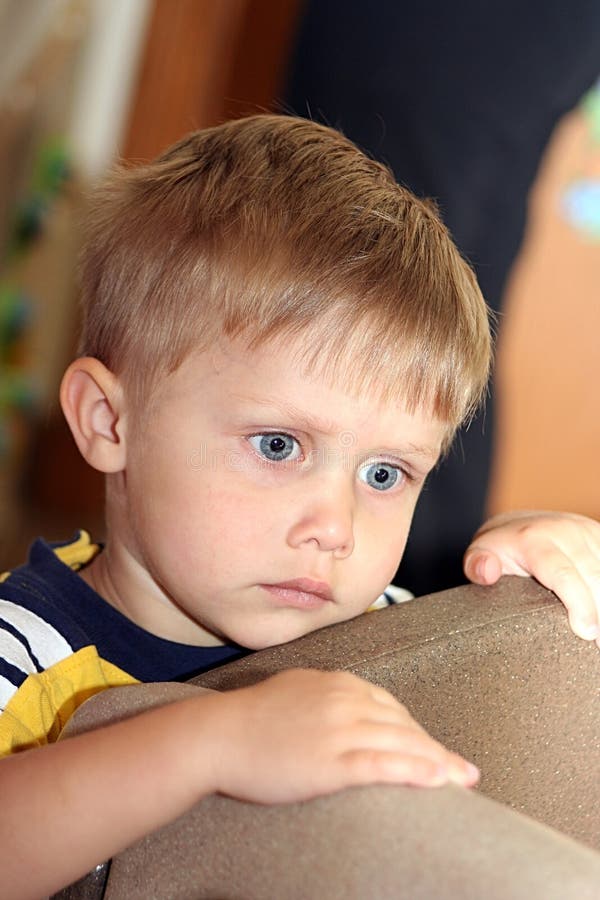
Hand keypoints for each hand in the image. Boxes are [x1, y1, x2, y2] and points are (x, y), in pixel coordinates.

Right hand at [205, 668, 478, 804]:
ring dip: (438, 765)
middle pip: (404, 726)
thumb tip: (348, 705)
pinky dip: (414, 773)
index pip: (392, 708)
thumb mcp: (296, 689)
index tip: (437, 751)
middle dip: (437, 750)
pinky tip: (436, 782)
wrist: (218, 735)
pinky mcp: (330, 761)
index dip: (418, 733)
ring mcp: (339, 729)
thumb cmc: (251, 717)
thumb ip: (327, 694)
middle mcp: (345, 701)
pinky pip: (381, 766)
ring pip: (402, 745)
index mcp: (339, 683)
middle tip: (464, 772)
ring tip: (462, 783)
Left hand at [464, 510, 599, 645]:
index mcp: (534, 538)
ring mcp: (587, 532)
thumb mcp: (480, 553)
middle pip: (593, 576)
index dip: (578, 604)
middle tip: (598, 644)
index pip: (562, 573)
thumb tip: (487, 572)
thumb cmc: (500, 549)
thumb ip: (476, 565)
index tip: (586, 633)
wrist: (518, 524)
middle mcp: (565, 531)